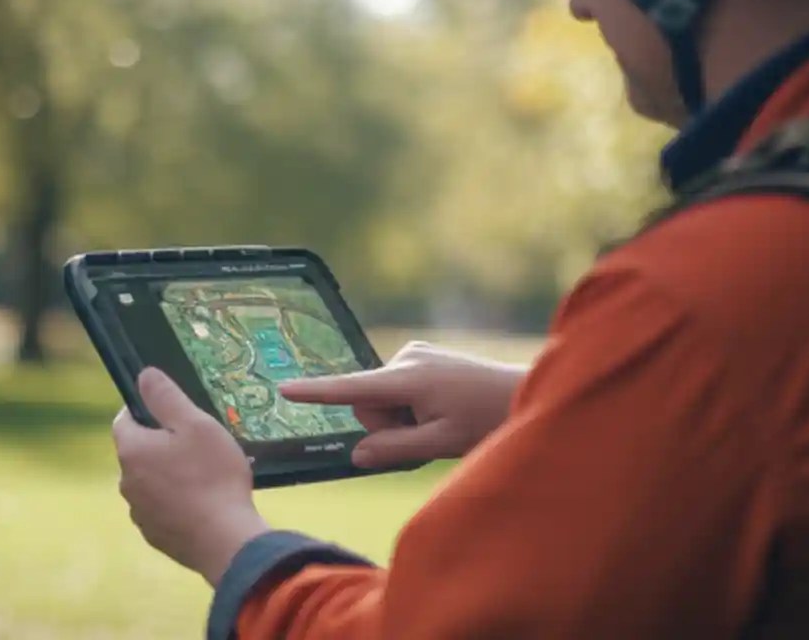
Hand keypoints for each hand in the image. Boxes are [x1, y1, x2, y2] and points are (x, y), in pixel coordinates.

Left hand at [112, 368, 271, 584]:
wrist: (227, 540)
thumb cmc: (213, 475)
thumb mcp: (196, 424)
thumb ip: (166, 397)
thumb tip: (143, 375)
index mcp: (132, 450)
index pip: (124, 420)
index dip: (147, 412)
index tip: (174, 415)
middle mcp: (126, 482)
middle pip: (139, 453)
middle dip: (161, 446)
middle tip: (198, 447)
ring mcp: (139, 513)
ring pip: (151, 483)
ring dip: (169, 476)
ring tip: (205, 478)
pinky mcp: (155, 536)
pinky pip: (162, 509)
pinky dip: (176, 503)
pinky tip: (203, 505)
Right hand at [280, 342, 524, 468]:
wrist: (524, 391)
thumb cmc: (487, 419)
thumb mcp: (440, 443)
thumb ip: (394, 449)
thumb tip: (356, 454)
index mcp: (408, 378)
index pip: (351, 389)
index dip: (316, 392)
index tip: (284, 388)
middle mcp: (406, 358)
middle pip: (369, 404)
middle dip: (388, 424)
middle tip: (430, 433)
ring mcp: (414, 354)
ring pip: (384, 399)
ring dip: (404, 416)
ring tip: (444, 418)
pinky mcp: (421, 356)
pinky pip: (398, 388)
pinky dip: (412, 404)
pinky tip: (445, 407)